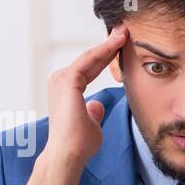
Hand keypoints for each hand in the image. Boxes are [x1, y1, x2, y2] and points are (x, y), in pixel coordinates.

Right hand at [45, 23, 127, 166]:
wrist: (69, 153)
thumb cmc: (79, 143)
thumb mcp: (90, 123)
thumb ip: (93, 112)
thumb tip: (96, 106)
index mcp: (65, 89)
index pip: (90, 68)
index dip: (106, 56)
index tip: (121, 45)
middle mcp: (59, 80)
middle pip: (90, 59)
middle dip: (109, 45)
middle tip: (125, 31)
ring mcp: (61, 79)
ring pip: (91, 57)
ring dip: (109, 44)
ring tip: (126, 32)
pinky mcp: (67, 79)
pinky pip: (90, 60)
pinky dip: (105, 49)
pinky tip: (118, 42)